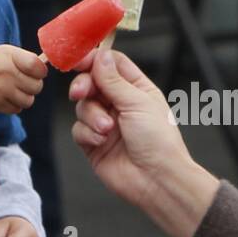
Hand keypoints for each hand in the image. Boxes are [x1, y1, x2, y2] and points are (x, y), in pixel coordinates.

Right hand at [0, 46, 44, 115]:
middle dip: (33, 84)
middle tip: (22, 80)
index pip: (38, 67)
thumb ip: (25, 59)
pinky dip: (15, 105)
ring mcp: (2, 91)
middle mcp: (7, 74)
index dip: (40, 71)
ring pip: (29, 100)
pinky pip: (18, 109)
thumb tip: (45, 69)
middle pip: (37, 86)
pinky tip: (5, 96)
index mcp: (10, 57)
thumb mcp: (4, 52)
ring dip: (25, 96)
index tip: (35, 71)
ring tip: (14, 89)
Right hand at [68, 49, 202, 216]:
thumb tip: (100, 56)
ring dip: (91, 116)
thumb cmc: (158, 141)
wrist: (156, 180)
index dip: (93, 59)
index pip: (111, 64)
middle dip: (84, 86)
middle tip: (82, 92)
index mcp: (137, 89)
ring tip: (107, 129)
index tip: (78, 59)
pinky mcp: (93, 143)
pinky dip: (87, 134)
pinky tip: (101, 141)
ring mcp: (106, 123)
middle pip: (91, 82)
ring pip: (82, 106)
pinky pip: (78, 129)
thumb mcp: (137, 102)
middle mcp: (120, 104)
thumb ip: (114, 80)